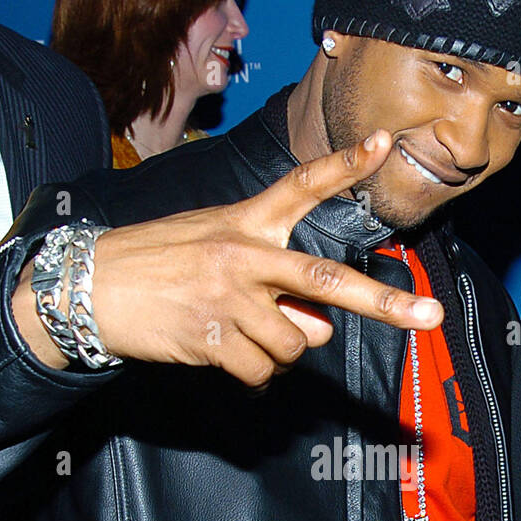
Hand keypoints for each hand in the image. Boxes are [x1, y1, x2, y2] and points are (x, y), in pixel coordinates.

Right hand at [12, 132, 443, 385]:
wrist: (90, 288)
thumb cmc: (158, 266)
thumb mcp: (214, 250)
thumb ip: (272, 282)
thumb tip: (317, 328)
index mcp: (246, 222)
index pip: (301, 185)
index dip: (344, 164)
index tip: (384, 142)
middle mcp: (244, 255)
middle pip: (327, 280)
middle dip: (385, 303)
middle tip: (430, 315)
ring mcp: (230, 298)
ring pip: (294, 344)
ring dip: (281, 354)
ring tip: (246, 339)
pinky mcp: (212, 337)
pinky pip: (261, 373)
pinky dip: (254, 378)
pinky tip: (229, 360)